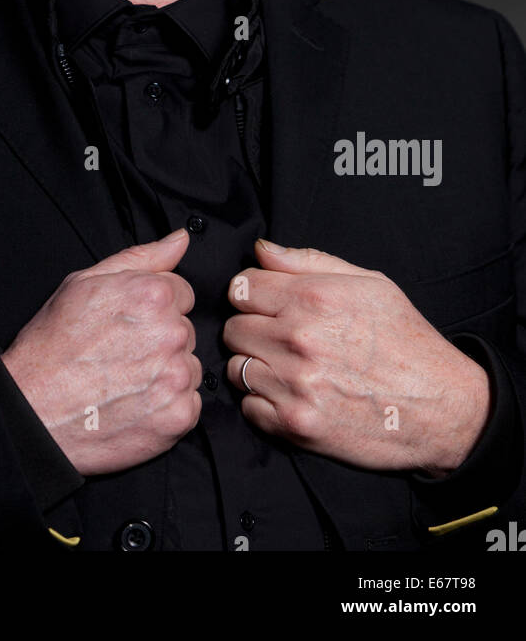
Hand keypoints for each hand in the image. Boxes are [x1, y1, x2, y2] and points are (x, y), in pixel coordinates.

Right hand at [0, 228, 201, 474]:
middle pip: (185, 329)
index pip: (182, 293)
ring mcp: (177, 377)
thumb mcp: (85, 282)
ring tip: (125, 380)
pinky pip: (189, 403)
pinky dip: (167, 406)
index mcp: (152, 294)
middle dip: (161, 338)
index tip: (130, 322)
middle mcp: (171, 333)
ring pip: (189, 366)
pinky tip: (134, 403)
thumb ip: (142, 257)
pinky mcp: (178, 416)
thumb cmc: (52, 347)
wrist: (34, 411)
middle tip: (121, 353)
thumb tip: (179, 239)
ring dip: (167, 372)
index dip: (153, 306)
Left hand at [224, 240, 491, 474]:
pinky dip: (263, 403)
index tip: (265, 305)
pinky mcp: (296, 426)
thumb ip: (308, 261)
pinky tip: (292, 396)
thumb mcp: (370, 284)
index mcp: (313, 298)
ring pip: (236, 368)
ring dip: (256, 367)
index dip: (251, 294)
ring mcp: (294, 385)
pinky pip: (249, 407)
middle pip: (232, 328)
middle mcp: (297, 339)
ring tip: (288, 369)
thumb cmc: (408, 342)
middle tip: (279, 339)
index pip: (240, 287)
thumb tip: (261, 249)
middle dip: (251, 330)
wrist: (443, 408)